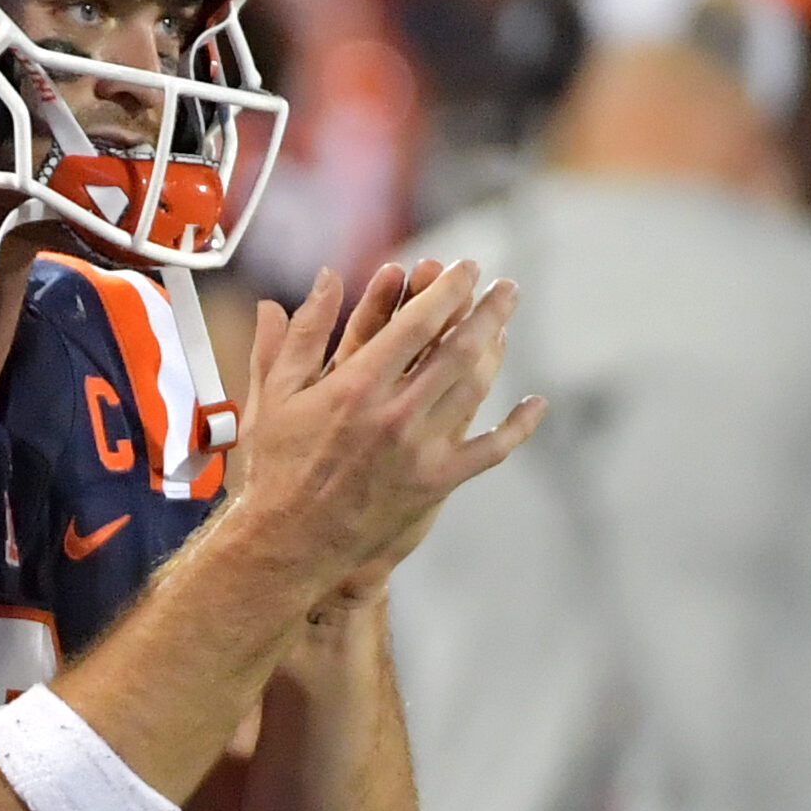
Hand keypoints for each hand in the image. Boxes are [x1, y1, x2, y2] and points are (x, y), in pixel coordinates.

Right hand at [222, 261, 542, 607]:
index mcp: (356, 386)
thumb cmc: (276, 466)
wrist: (288, 542)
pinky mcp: (435, 484)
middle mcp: (395, 414)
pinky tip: (534, 404)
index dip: (449, 290)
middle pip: (458, 349)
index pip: (418, 323)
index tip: (466, 268)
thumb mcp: (276, 394)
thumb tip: (324, 278)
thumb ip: (301, 334)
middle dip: (487, 311)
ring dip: (497, 351)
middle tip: (505, 288)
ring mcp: (420, 450)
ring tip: (507, 325)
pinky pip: (489, 450)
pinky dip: (517, 426)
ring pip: (474, 389)